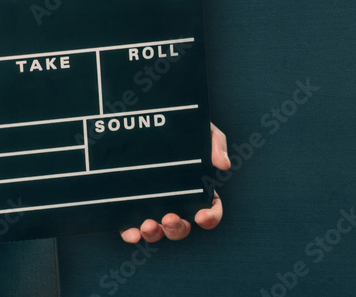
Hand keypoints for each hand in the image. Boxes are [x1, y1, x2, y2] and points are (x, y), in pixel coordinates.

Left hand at [119, 122, 229, 242]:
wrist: (146, 120)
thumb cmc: (181, 127)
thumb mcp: (201, 129)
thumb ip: (215, 142)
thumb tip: (223, 164)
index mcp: (198, 190)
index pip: (210, 211)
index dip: (210, 217)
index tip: (202, 216)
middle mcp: (177, 203)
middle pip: (182, 227)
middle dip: (177, 228)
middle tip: (170, 218)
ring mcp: (154, 207)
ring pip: (158, 230)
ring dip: (155, 234)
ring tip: (148, 225)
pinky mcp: (131, 207)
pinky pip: (132, 227)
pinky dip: (132, 234)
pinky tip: (131, 232)